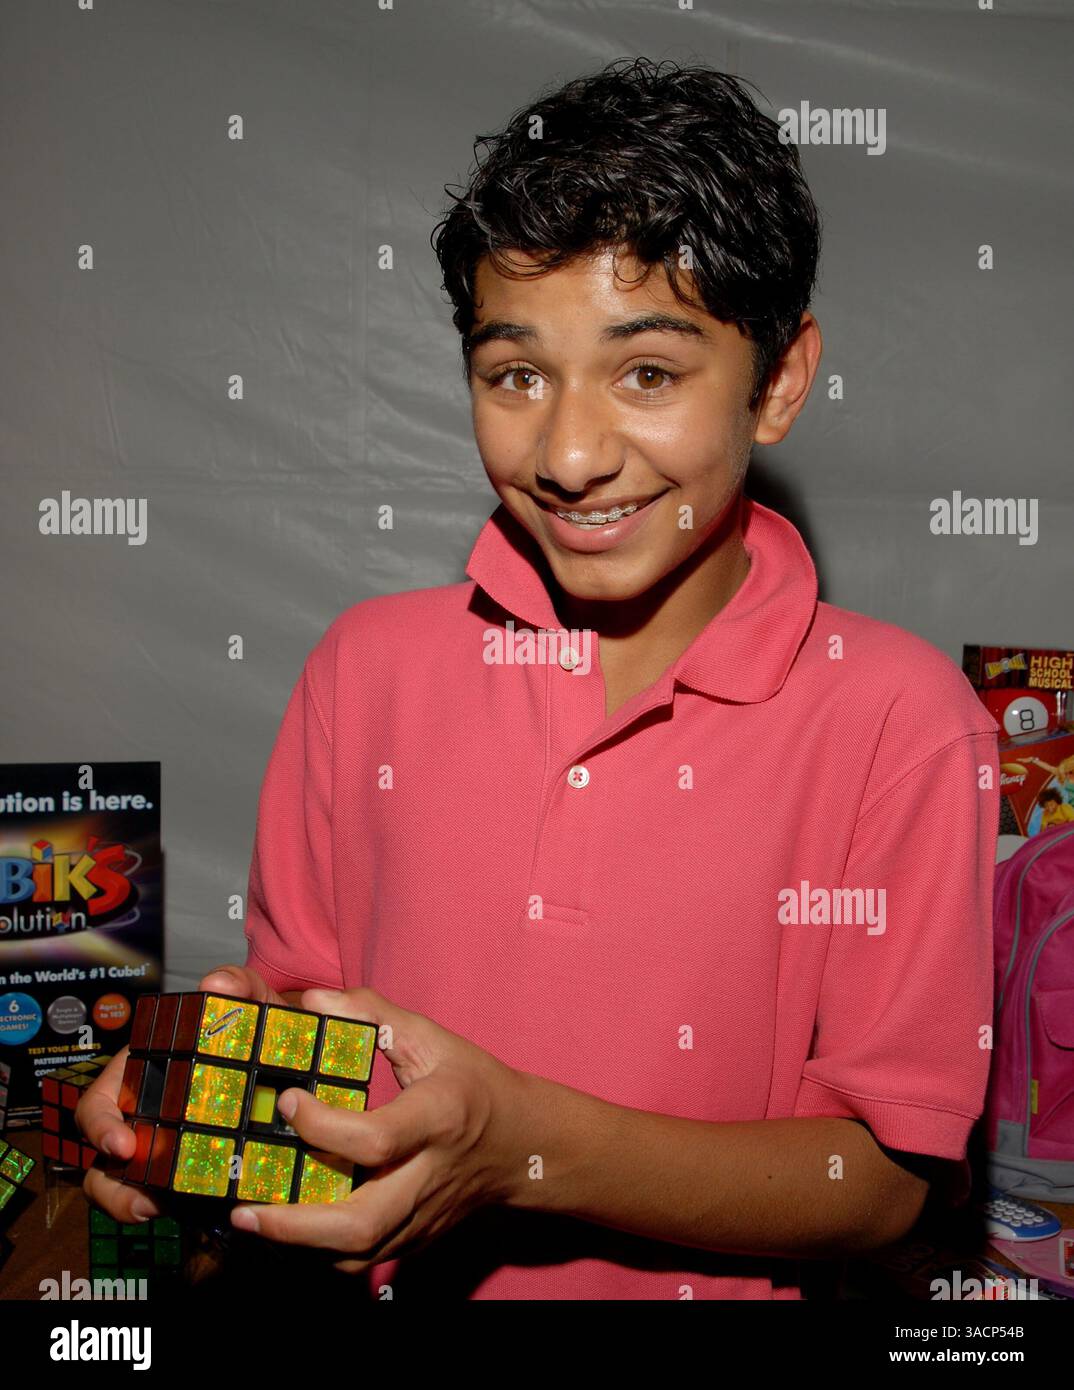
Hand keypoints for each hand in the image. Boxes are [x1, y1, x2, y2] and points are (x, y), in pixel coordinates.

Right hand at [78, 964, 285, 1222]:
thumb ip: (239, 984)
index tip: (122, 1144)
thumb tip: (216, 982)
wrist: (295, 1058)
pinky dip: (159, 1204)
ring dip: (128, 1202)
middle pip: (104, 1155)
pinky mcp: (186, 1169)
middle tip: (142, 1199)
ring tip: (153, 1209)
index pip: (99, 1101)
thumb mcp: (253, 1001)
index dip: (100, 1124)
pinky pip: (157, 1194)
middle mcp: (145, 1110)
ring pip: (120, 1183)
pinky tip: (181, 1210)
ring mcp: (162, 1142)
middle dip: (112, 1182)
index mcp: (145, 1071)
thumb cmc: (259, 1027)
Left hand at [227, 986, 534, 1272]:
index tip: (287, 1102)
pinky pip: (363, 1260)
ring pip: (358, 1255)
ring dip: (299, 1246)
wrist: (524, 1146)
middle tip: (245, 1210)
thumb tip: (313, 1001)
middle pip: (362, 1223)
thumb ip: (373, 1015)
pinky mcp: (416, 1239)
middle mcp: (429, 1176)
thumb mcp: (433, 1039)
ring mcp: (422, 1217)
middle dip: (296, 1226)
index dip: (323, 1127)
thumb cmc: (475, 1085)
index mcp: (437, 1119)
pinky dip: (320, 1252)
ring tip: (252, 1220)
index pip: (377, 1139)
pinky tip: (289, 1228)